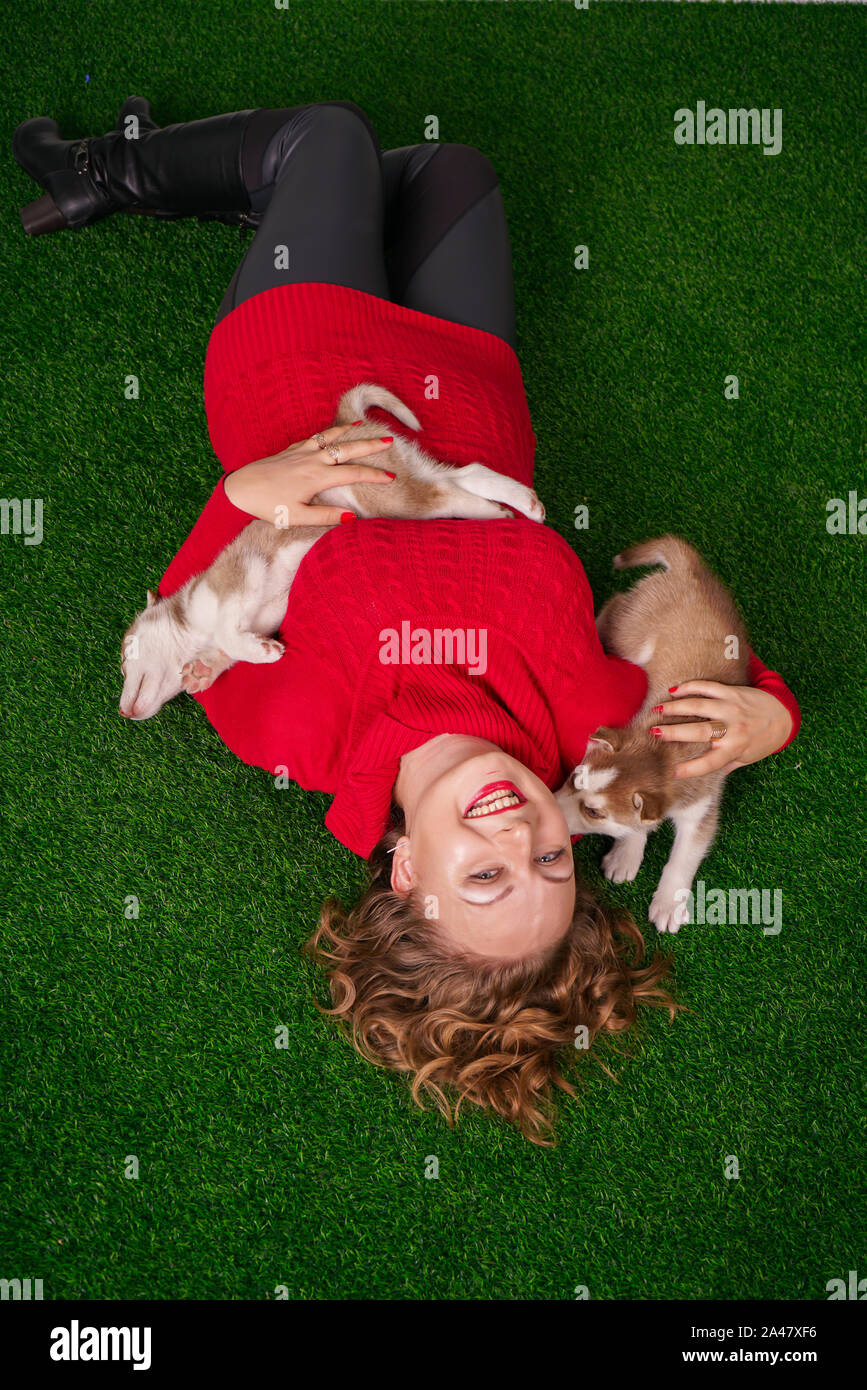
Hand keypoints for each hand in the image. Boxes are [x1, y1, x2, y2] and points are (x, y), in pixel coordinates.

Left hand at [223, 424, 395, 523]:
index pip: (354, 474)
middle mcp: (313, 460)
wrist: (240, 488)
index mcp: (317, 477)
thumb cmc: (268, 506)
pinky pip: (318, 436)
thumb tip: (352, 515)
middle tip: (390, 440)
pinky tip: (335, 432)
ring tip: (366, 426)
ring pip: (332, 437)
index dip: (375, 476)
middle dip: (370, 445)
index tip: (391, 478)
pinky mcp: (292, 449)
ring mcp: (302, 451)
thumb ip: (326, 516)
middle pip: (348, 449)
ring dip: (351, 432)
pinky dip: (331, 432)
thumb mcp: (297, 518)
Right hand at [651, 680, 793, 778]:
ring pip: (700, 706)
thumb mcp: (745, 758)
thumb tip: (704, 782)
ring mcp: (732, 708)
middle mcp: (733, 729)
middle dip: (674, 733)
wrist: (784, 715)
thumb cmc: (761, 741)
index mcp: (734, 749)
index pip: (709, 763)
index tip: (671, 772)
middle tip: (653, 733)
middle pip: (699, 732)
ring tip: (657, 710)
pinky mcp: (732, 692)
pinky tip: (675, 691)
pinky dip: (690, 687)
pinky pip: (708, 687)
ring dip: (676, 708)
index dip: (690, 769)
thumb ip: (725, 766)